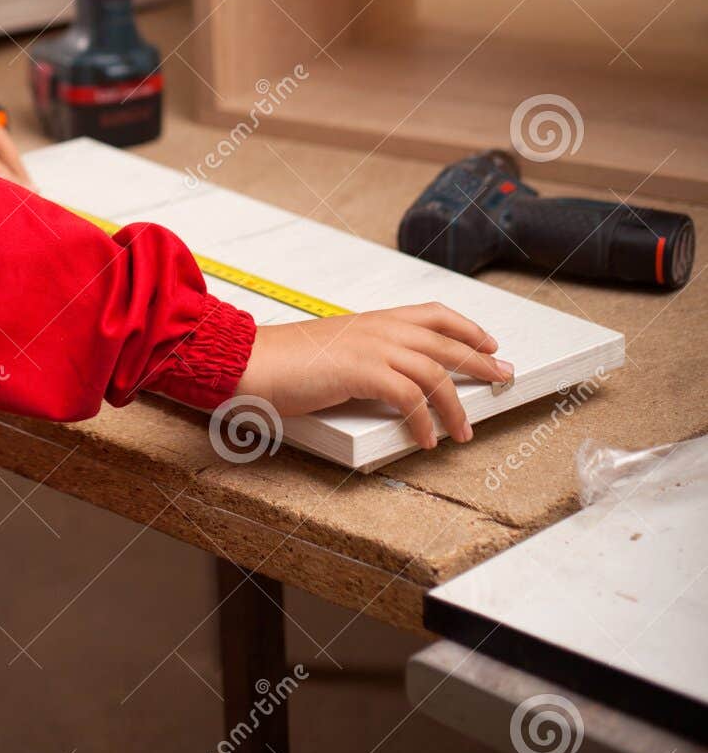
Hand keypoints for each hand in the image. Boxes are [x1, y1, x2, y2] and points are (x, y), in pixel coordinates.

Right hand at [233, 303, 512, 449]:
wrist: (249, 362)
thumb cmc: (282, 362)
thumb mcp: (331, 351)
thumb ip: (362, 358)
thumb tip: (389, 382)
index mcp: (371, 320)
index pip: (432, 313)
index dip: (465, 326)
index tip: (488, 342)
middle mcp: (376, 327)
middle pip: (444, 340)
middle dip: (480, 361)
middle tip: (503, 378)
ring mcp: (369, 346)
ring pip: (434, 371)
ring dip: (456, 405)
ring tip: (464, 431)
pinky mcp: (360, 371)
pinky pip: (409, 397)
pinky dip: (424, 420)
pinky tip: (427, 439)